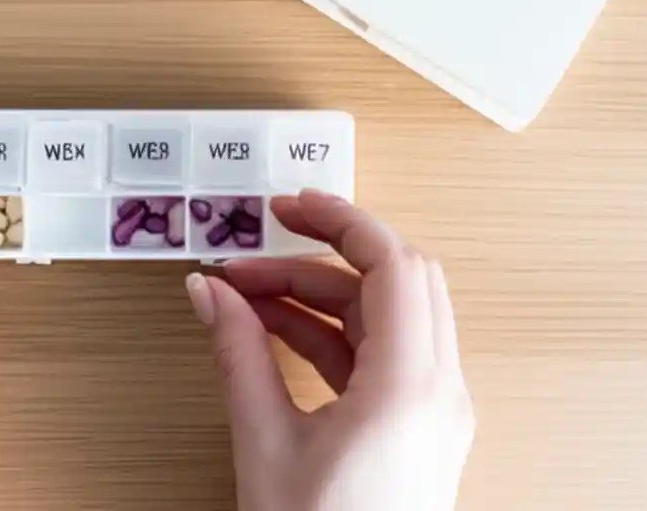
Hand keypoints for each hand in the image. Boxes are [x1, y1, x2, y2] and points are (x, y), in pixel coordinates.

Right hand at [185, 190, 473, 510]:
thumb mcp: (265, 443)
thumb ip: (236, 353)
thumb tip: (207, 290)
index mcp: (410, 387)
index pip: (393, 265)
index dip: (341, 221)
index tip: (289, 204)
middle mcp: (439, 391)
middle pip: (399, 281)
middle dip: (327, 253)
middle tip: (267, 239)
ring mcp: (437, 411)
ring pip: (391, 317)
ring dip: (322, 295)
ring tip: (247, 295)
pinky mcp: (422, 429)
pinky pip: (386, 356)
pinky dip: (334, 334)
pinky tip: (275, 332)